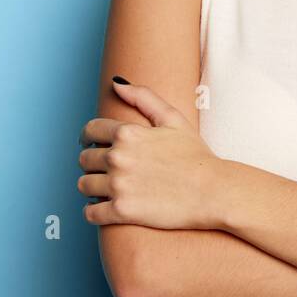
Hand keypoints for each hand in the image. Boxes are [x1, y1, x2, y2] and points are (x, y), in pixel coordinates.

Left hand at [76, 80, 221, 230]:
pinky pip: (91, 213)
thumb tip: (116, 83)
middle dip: (92, 163)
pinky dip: (93, 212)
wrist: (213, 190)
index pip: (90, 131)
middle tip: (104, 170)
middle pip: (84, 159)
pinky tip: (104, 209)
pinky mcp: (122, 211)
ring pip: (84, 185)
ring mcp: (118, 185)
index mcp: (127, 133)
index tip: (90, 144)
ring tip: (105, 190)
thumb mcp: (173, 118)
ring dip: (92, 187)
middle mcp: (118, 157)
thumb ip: (143, 97)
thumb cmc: (196, 155)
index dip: (88, 137)